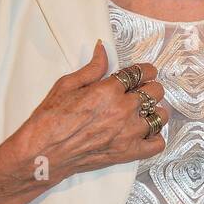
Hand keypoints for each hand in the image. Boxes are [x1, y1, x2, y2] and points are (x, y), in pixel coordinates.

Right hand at [14, 41, 167, 183]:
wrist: (43, 154)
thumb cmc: (50, 120)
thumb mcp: (67, 85)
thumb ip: (92, 67)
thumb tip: (103, 49)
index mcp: (109, 90)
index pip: (142, 72)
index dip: (145, 71)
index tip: (144, 73)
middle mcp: (123, 110)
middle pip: (155, 91)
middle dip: (150, 88)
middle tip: (141, 92)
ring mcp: (128, 133)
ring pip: (160, 116)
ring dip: (154, 112)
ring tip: (142, 113)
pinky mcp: (128, 153)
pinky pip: (157, 144)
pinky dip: (155, 137)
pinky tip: (144, 133)